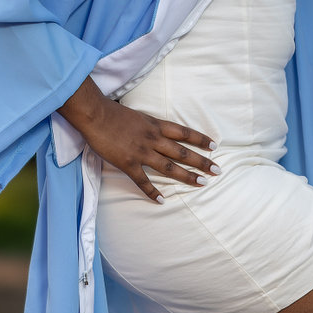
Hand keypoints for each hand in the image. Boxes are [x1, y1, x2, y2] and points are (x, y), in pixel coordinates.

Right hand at [60, 76, 217, 202]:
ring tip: (202, 184)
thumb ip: (149, 125)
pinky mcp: (128, 163)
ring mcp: (142, 152)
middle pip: (183, 152)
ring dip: (187, 176)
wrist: (94, 114)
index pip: (184, 133)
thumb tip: (157, 131)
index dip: (201, 140)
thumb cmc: (112, 112)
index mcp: (156, 125)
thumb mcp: (138, 115)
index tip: (214, 146)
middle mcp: (153, 139)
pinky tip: (162, 201)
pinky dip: (152, 192)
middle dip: (202, 162)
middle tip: (217, 171)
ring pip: (170, 167)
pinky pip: (143, 181)